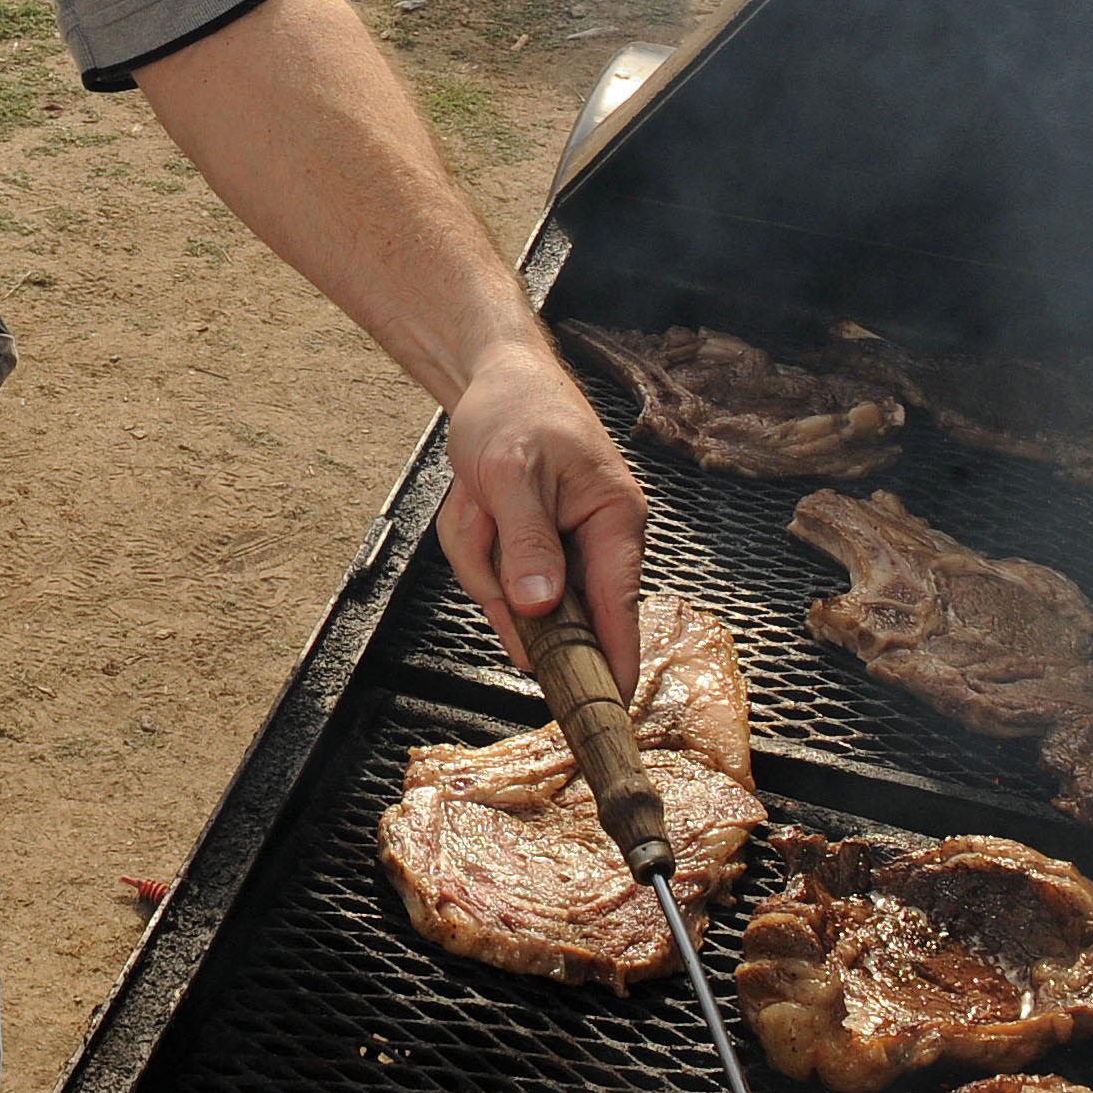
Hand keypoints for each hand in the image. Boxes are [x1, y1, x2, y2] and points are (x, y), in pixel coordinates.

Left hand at [436, 334, 645, 691]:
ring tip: (479, 495)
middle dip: (497, 572)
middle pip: (544, 609)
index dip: (611, 665)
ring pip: (509, 593)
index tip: (606, 714)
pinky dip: (474, 542)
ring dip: (480, 549)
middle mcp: (597, 544)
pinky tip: (477, 503)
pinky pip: (494, 575)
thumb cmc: (515, 412)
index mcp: (614, 523)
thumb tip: (544, 607)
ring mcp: (562, 551)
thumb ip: (528, 542)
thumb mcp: (511, 473)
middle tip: (484, 515)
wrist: (497, 378)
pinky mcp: (533, 551)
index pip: (618, 612)